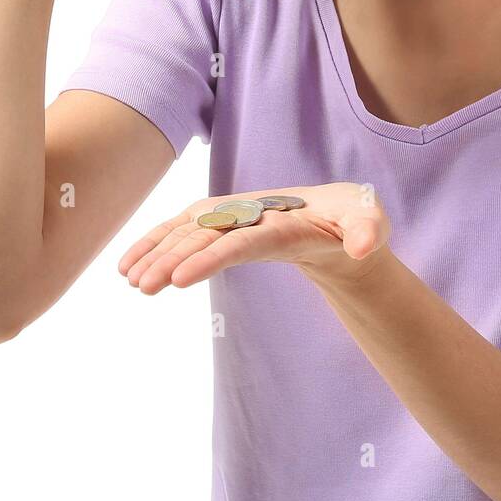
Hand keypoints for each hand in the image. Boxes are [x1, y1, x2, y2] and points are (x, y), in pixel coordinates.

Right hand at [118, 182, 391, 293]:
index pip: (240, 239)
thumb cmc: (354, 218)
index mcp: (282, 218)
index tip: (180, 278)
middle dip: (173, 258)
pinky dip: (155, 244)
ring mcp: (233, 216)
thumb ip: (368, 233)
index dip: (210, 256)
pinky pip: (182, 231)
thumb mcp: (372, 223)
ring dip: (157, 252)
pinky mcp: (223, 224)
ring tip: (131, 281)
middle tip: (143, 286)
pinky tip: (129, 267)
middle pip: (206, 235)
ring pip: (187, 231)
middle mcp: (251, 213)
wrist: (340, 215)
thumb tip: (361, 248)